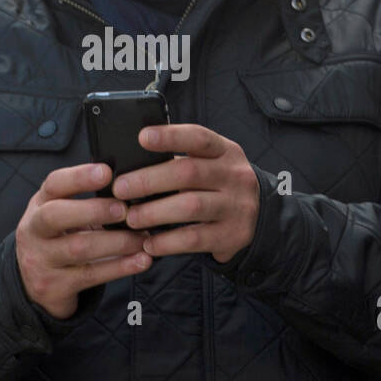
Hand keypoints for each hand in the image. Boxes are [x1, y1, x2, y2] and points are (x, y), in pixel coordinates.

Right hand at [15, 162, 151, 319]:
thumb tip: (132, 190)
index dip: (79, 176)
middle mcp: (33, 231)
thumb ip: (87, 202)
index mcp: (39, 205)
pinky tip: (141, 260)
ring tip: (142, 238)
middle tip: (124, 209)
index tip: (107, 172)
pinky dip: (120, 267)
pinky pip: (91, 275)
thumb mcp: (62, 216)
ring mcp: (41, 260)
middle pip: (55, 215)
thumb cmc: (58, 240)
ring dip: (117, 242)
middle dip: (93, 210)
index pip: (53, 184)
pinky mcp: (54, 287)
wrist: (31, 285)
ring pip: (78, 248)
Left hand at [113, 124, 259, 263]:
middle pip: (189, 173)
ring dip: (155, 212)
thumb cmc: (218, 185)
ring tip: (130, 218)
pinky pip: (195, 239)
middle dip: (149, 180)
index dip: (170, 136)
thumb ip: (180, 161)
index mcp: (225, 151)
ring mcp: (237, 206)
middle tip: (120, 188)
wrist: (260, 216)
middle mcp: (235, 176)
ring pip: (191, 206)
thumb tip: (131, 165)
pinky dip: (167, 242)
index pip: (199, 137)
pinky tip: (148, 244)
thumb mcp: (210, 164)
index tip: (142, 137)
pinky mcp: (232, 235)